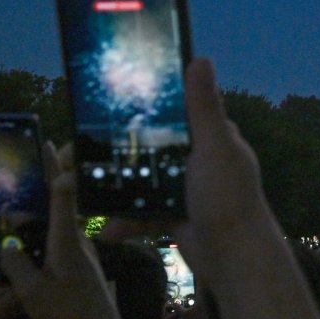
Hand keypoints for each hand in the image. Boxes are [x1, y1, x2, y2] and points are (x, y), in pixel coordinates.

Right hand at [0, 144, 131, 318]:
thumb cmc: (68, 314)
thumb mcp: (32, 293)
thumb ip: (17, 264)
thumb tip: (6, 242)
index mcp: (67, 240)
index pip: (63, 194)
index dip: (57, 166)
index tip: (52, 142)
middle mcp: (78, 238)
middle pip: (68, 196)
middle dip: (58, 170)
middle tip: (47, 147)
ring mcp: (84, 248)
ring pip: (68, 214)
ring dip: (55, 194)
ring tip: (37, 178)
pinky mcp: (84, 260)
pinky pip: (68, 230)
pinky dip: (57, 218)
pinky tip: (42, 221)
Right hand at [102, 58, 268, 281]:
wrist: (233, 260)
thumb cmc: (227, 198)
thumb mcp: (214, 146)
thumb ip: (204, 107)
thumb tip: (201, 58)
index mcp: (214, 139)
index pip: (181, 113)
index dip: (153, 107)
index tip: (116, 102)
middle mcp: (201, 161)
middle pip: (157, 149)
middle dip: (125, 153)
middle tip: (86, 153)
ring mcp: (188, 191)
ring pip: (145, 183)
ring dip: (119, 191)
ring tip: (87, 195)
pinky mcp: (176, 218)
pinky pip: (144, 215)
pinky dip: (127, 222)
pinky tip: (109, 230)